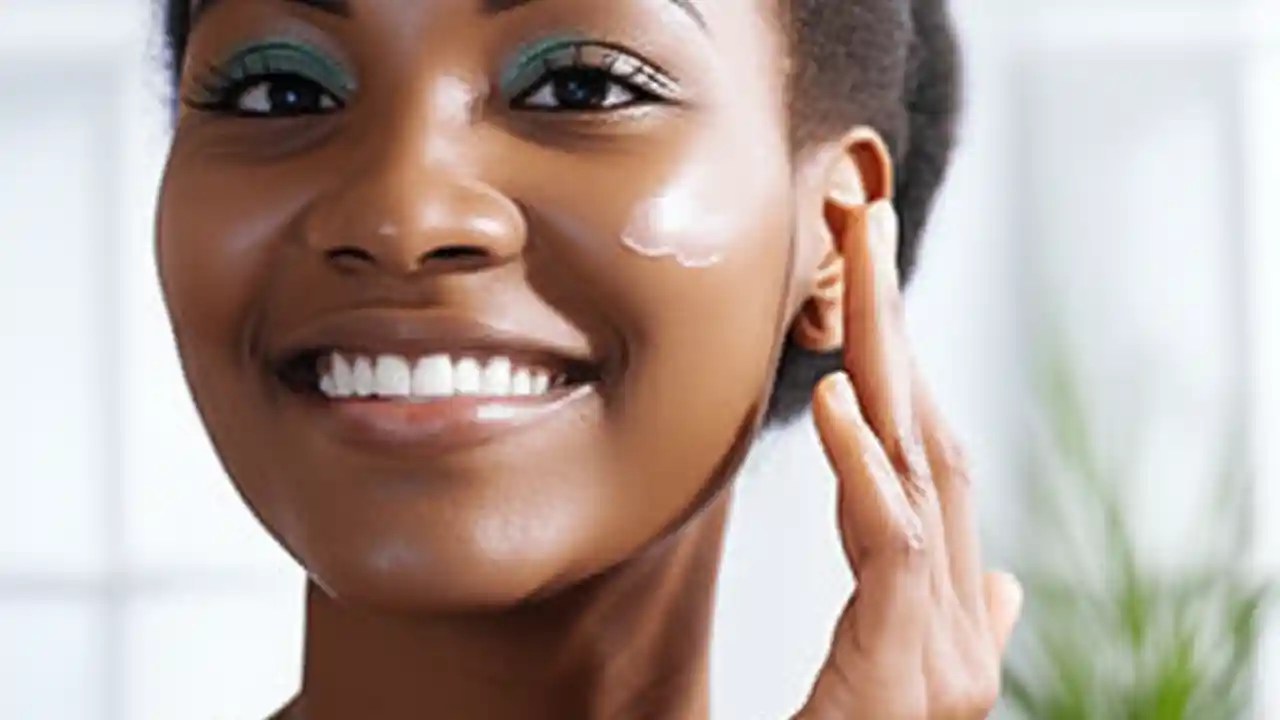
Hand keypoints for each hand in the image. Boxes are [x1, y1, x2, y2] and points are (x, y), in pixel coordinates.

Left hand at [793, 200, 1022, 719]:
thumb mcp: (885, 685)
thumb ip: (937, 619)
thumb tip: (997, 576)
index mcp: (943, 607)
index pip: (920, 456)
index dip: (898, 360)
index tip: (860, 278)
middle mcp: (956, 616)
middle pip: (926, 433)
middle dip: (896, 320)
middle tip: (862, 214)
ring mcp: (944, 646)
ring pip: (922, 470)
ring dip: (888, 356)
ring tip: (858, 258)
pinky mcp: (912, 674)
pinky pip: (893, 554)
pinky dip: (866, 471)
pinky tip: (836, 403)